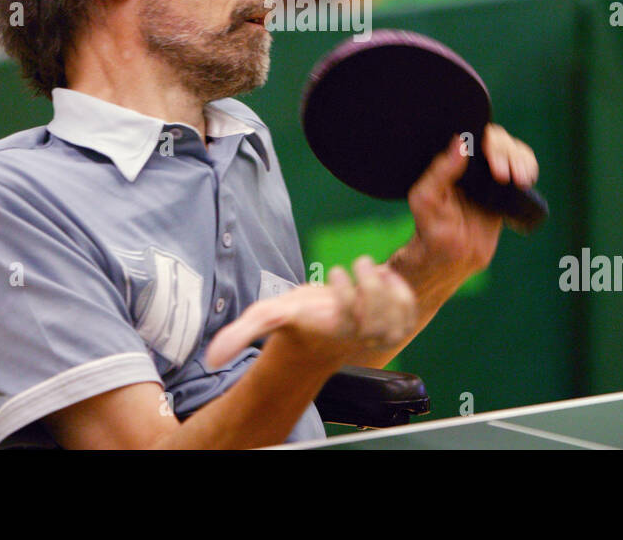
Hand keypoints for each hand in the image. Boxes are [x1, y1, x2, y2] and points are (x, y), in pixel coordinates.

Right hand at [204, 256, 416, 369]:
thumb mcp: (268, 319)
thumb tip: (212, 357)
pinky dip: (403, 290)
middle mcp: (360, 334)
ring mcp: (381, 331)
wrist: (323, 334)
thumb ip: (239, 334)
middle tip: (357, 265)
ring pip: (398, 312)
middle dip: (370, 285)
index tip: (334, 272)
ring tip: (371, 269)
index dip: (346, 291)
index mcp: (332, 330)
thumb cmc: (297, 321)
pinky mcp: (396, 322)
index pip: (350, 315)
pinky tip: (389, 277)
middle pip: (379, 313)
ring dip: (387, 285)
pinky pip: (410, 308)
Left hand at [399, 125, 538, 289]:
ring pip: (514, 151)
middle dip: (508, 154)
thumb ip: (440, 172)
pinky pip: (521, 168)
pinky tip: (526, 179)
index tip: (495, 167)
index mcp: (451, 160)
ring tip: (520, 180)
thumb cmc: (431, 229)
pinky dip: (529, 167)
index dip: (491, 145)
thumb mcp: (426, 200)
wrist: (451, 260)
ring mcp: (488, 175)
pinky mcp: (503, 190)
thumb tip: (460, 143)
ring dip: (522, 160)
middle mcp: (470, 163)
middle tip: (504, 176)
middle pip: (498, 140)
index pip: (475, 135)